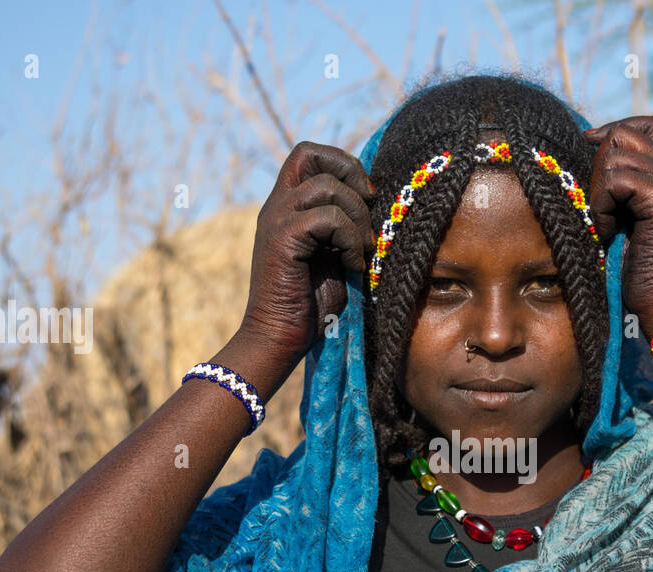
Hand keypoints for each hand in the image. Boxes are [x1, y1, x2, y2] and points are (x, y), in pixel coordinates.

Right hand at [236, 141, 375, 357]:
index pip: (308, 155)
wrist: (281, 337)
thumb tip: (376, 204)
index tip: (367, 198)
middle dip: (349, 173)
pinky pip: (328, 219)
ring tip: (362, 250)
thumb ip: (343, 226)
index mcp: (287, 207)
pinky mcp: (282, 240)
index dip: (343, 164)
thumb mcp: (332, 254)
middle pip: (309, 153)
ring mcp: (277, 220)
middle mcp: (277, 206)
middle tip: (368, 210)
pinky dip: (350, 241)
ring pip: (327, 187)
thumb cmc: (310, 303)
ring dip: (357, 217)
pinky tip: (352, 266)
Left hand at [582, 116, 652, 331]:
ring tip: (606, 223)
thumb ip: (617, 185)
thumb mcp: (624, 216)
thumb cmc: (635, 267)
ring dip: (599, 191)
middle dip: (599, 163)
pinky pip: (616, 180)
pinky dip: (603, 207)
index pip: (647, 124)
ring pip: (615, 155)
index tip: (589, 146)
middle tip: (600, 204)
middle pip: (624, 132)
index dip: (616, 128)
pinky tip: (609, 232)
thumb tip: (586, 150)